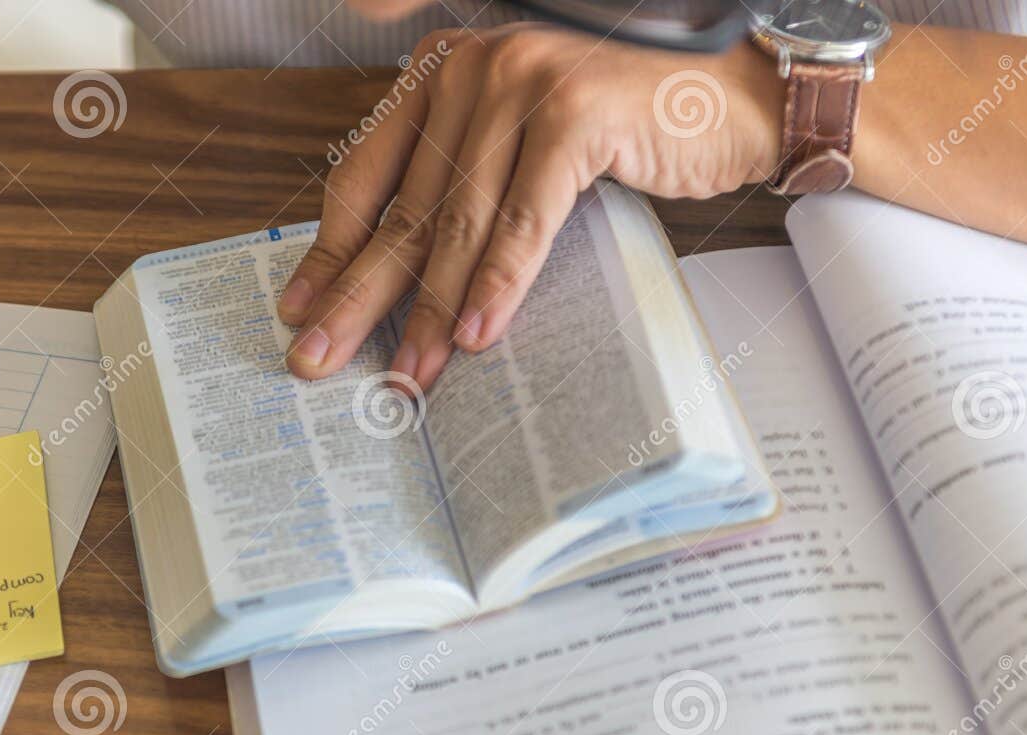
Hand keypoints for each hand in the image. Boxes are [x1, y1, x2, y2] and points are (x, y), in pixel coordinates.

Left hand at [279, 27, 784, 388]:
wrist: (727, 99)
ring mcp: (522, 82)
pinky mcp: (575, 112)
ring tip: (407, 376)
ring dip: (431, 312)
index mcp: (440, 71)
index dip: (330, 250)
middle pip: (401, 207)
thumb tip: (390, 282)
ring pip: (458, 223)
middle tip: (317, 359)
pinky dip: (500, 284)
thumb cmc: (617, 130)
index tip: (299, 309)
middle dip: (359, 297)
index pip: (364, 174)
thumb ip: (456, 187)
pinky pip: (524, 221)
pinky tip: (478, 337)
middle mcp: (470, 66)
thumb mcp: (513, 148)